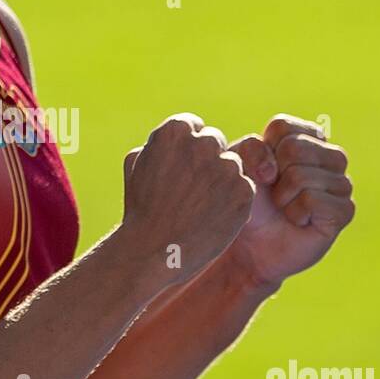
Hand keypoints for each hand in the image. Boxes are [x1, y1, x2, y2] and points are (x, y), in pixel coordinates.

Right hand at [121, 111, 255, 295]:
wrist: (152, 251)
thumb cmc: (140, 210)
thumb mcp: (135, 166)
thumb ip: (158, 144)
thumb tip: (178, 139)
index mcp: (175, 130)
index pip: (193, 127)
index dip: (186, 152)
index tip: (178, 173)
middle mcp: (203, 142)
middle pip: (215, 143)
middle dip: (206, 163)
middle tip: (190, 193)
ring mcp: (226, 166)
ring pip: (231, 166)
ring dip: (221, 183)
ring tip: (198, 209)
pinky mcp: (244, 190)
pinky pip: (244, 189)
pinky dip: (232, 203)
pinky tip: (211, 219)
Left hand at [222, 114, 354, 293]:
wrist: (254, 245)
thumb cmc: (250, 202)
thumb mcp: (239, 167)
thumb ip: (250, 149)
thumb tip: (273, 170)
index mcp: (308, 137)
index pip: (282, 127)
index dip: (262, 153)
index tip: (262, 172)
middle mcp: (331, 156)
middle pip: (294, 148)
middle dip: (272, 175)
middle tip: (275, 194)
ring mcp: (342, 182)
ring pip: (301, 175)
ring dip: (282, 197)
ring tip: (285, 207)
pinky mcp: (345, 210)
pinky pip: (313, 200)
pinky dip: (295, 213)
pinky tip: (298, 220)